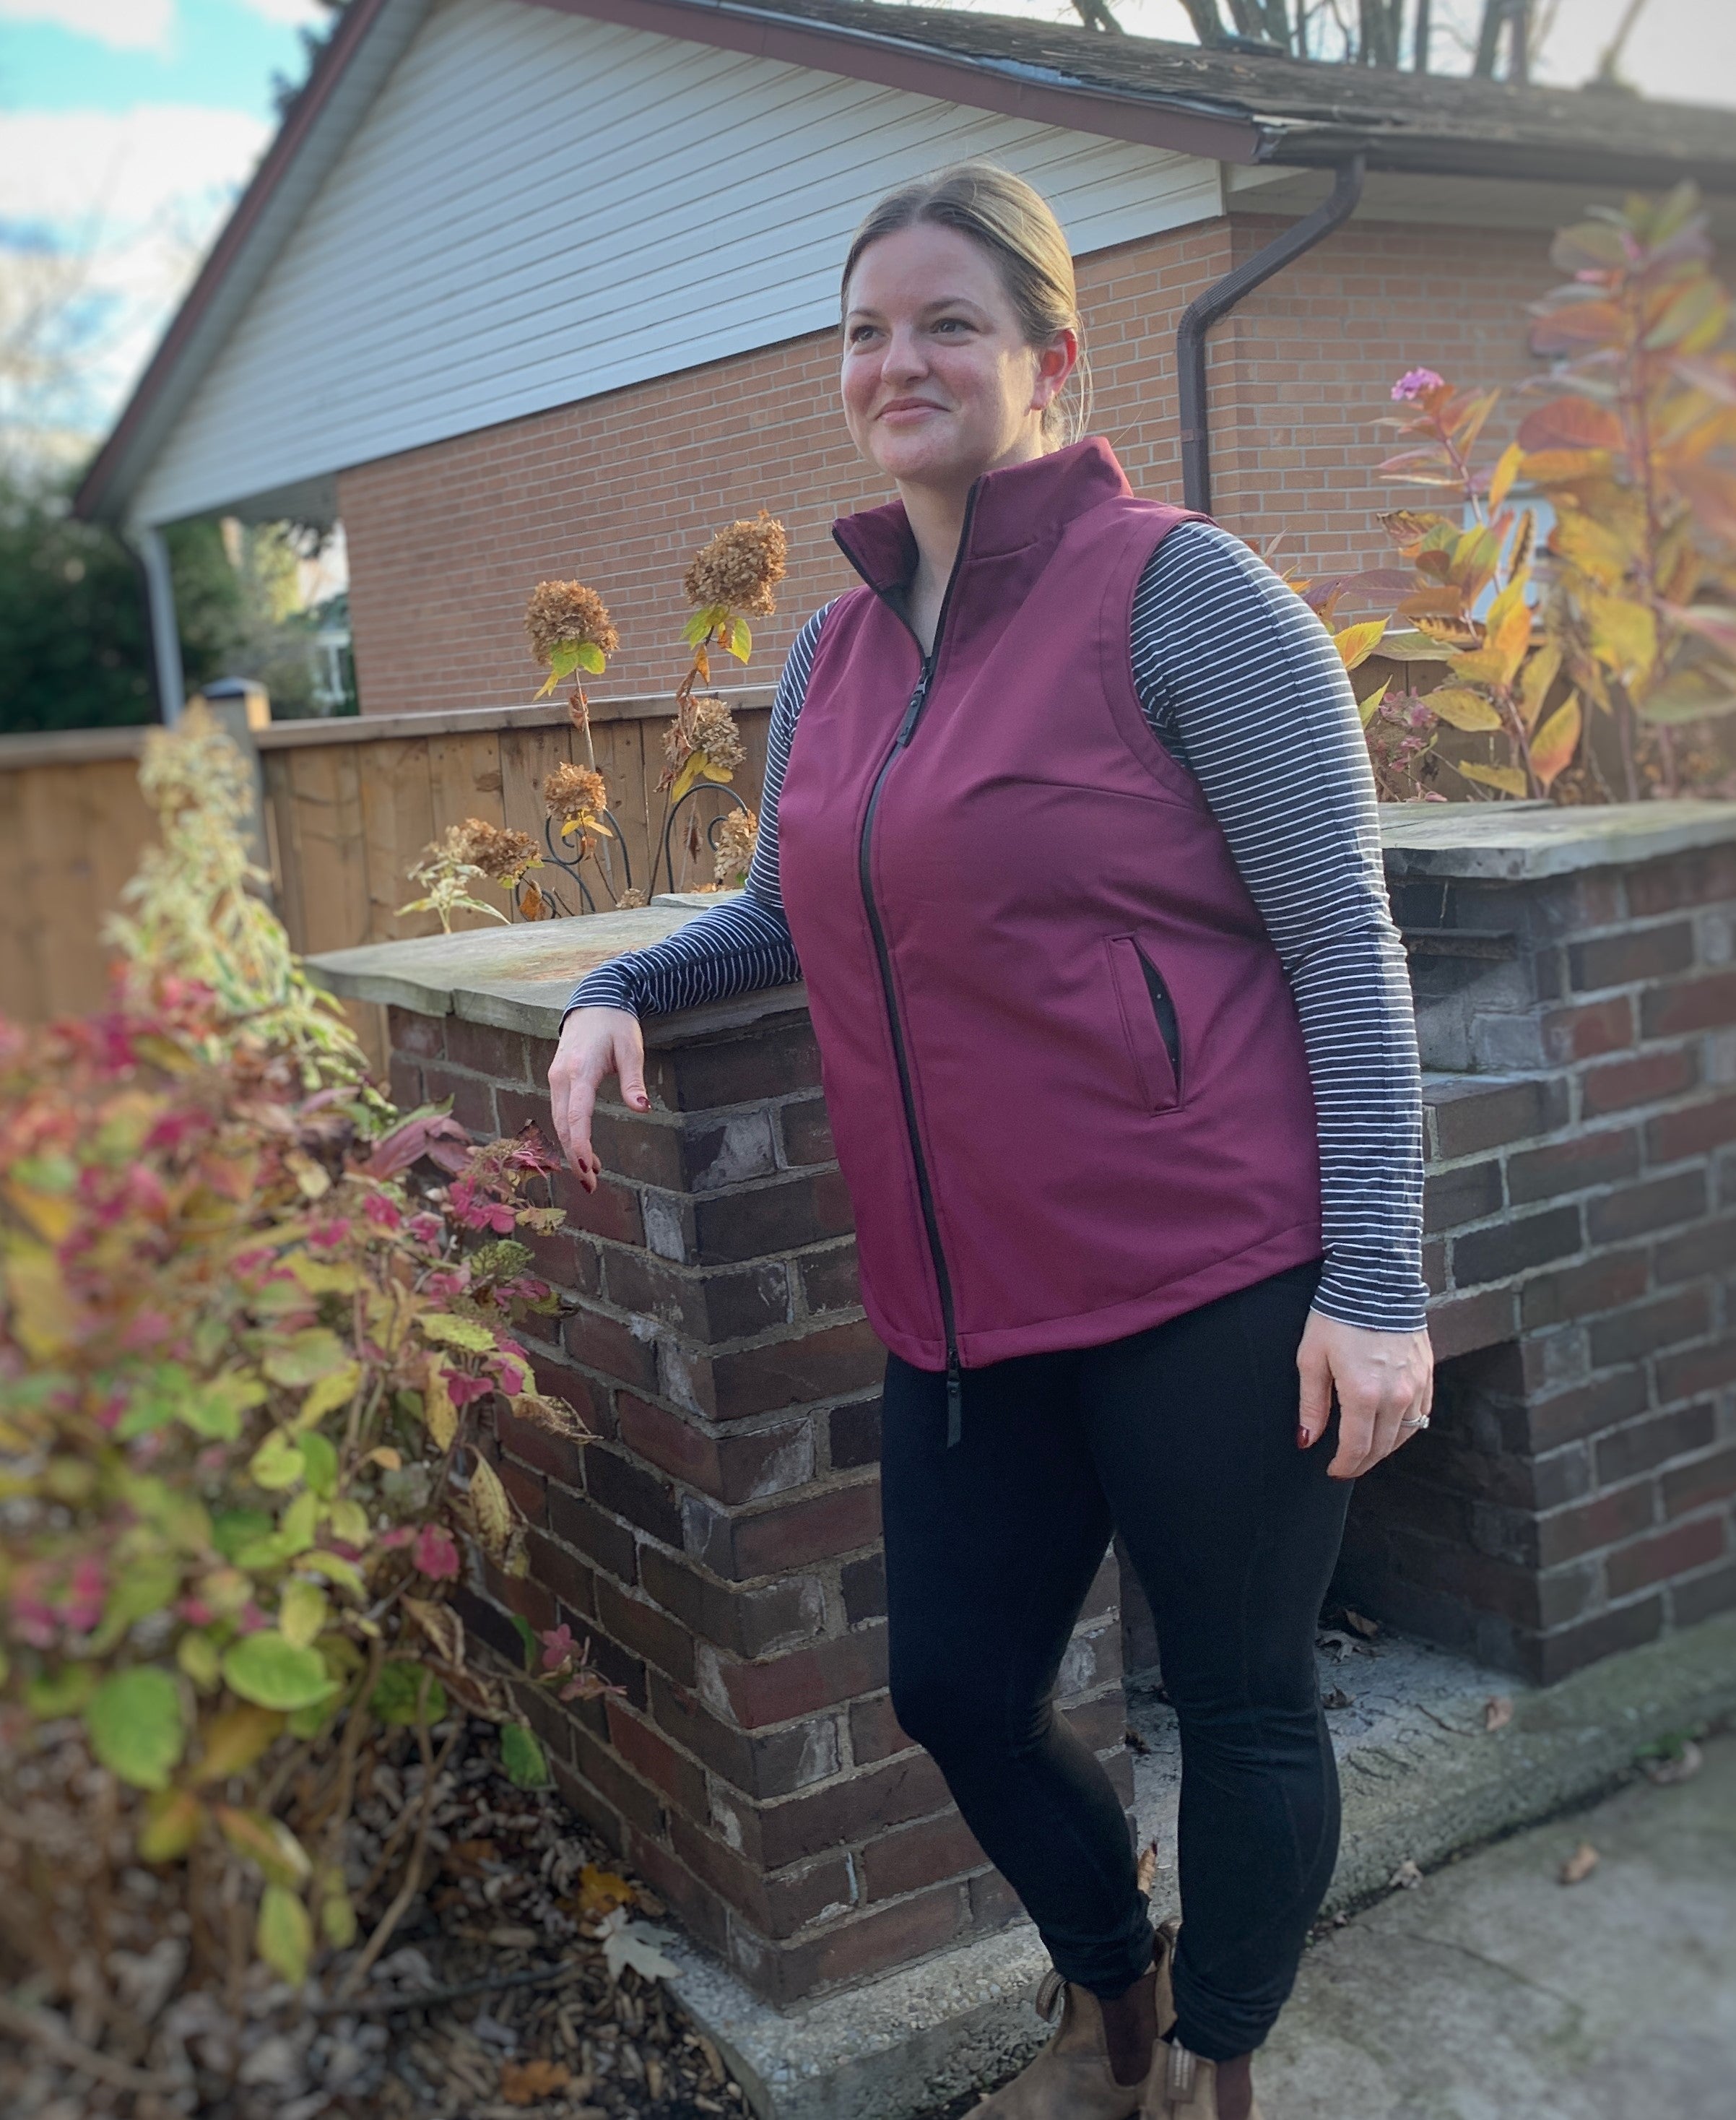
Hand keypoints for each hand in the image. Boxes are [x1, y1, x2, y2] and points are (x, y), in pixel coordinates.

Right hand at [548, 1007, 648, 1188]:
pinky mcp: (557, 1079)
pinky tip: (584, 1149)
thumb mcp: (631, 1049)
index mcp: (580, 1070)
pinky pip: (561, 1112)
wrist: (594, 1001)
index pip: (576, 1114)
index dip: (579, 1144)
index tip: (586, 1168)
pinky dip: (570, 1133)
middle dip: (574, 1157)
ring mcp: (555, 1078)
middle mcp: (561, 1076)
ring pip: (560, 1121)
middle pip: (563, 1124)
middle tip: (591, 1185)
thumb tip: (643, 1109)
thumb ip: (634, 1081)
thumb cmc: (616, 1024)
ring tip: (592, 1172)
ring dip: (572, 1148)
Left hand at [1297, 1311, 1433, 1479]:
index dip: (1344, 1466)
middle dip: (1363, 1462)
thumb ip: (1311, 1404)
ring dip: (1385, 1447)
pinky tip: (1391, 1425)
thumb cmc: (1337, 1316)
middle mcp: (1396, 1395)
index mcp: (1364, 1395)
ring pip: (1406, 1434)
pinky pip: (1422, 1413)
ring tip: (1366, 1448)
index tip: (1333, 1471)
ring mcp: (1416, 1385)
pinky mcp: (1428, 1372)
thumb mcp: (1311, 1358)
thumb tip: (1307, 1440)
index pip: (1357, 1448)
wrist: (1375, 1279)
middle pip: (1382, 1447)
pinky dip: (1407, 1426)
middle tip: (1347, 1464)